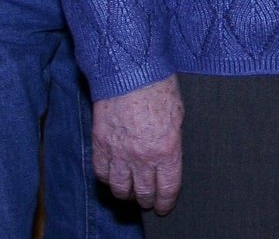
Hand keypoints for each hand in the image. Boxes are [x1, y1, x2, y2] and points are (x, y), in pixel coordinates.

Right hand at [93, 76, 183, 213]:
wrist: (130, 70)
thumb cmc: (159, 87)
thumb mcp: (178, 115)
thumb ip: (172, 141)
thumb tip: (168, 158)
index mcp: (167, 149)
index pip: (167, 188)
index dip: (165, 202)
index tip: (164, 207)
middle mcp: (142, 157)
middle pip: (143, 192)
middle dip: (147, 200)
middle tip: (148, 201)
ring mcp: (119, 152)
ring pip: (120, 189)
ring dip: (126, 194)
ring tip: (130, 193)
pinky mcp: (100, 145)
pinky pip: (101, 173)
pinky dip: (107, 179)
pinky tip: (113, 177)